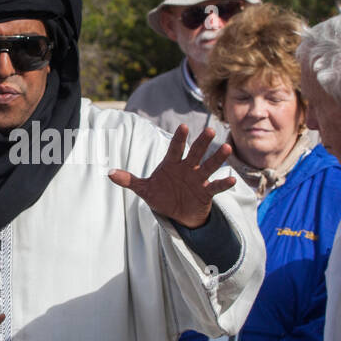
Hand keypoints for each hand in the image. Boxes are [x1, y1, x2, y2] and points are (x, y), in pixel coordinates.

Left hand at [108, 125, 234, 228]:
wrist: (177, 213)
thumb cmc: (162, 196)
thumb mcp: (145, 189)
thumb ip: (129, 180)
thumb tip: (109, 173)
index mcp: (172, 164)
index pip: (175, 149)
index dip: (179, 139)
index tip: (183, 127)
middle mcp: (188, 168)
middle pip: (196, 153)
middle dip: (202, 142)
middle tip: (210, 131)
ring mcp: (199, 179)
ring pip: (209, 166)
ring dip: (218, 158)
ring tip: (226, 148)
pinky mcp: (206, 192)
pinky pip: (216, 186)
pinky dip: (224, 183)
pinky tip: (232, 179)